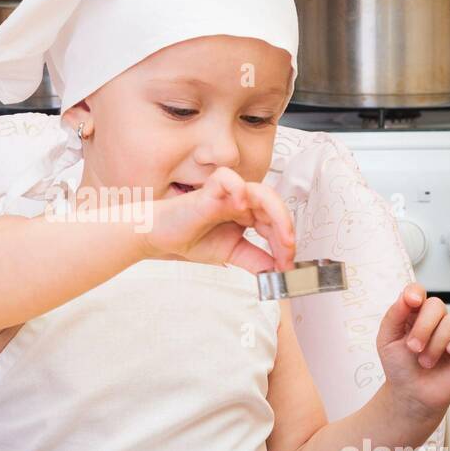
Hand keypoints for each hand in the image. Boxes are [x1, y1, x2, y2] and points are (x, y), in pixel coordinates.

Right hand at [141, 166, 295, 274]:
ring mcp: (227, 193)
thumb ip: (256, 260)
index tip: (287, 265)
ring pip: (260, 191)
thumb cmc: (192, 237)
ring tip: (279, 235)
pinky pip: (228, 178)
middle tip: (288, 252)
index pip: (276, 222)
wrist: (161, 237)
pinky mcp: (209, 190)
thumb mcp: (233, 254)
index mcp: (248, 213)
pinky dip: (238, 188)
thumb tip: (279, 272)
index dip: (285, 242)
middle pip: (274, 206)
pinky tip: (242, 207)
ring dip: (275, 212)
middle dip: (286, 230)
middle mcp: (241, 200)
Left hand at [376, 283, 449, 421]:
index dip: (416, 292)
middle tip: (413, 349)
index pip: (418, 291)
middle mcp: (436, 319)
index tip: (412, 302)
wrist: (412, 394)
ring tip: (426, 362)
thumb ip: (394, 315)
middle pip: (436, 305)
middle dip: (423, 327)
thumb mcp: (387, 340)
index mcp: (415, 314)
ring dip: (437, 343)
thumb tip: (408, 296)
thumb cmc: (400, 367)